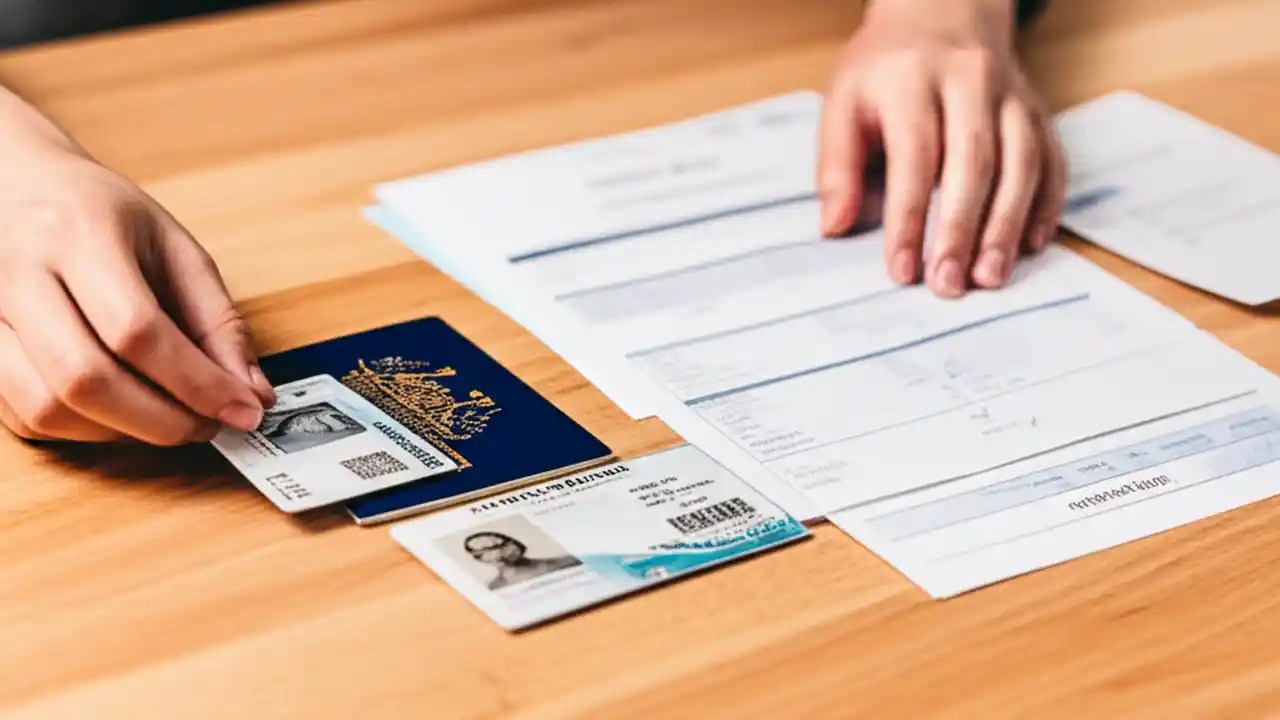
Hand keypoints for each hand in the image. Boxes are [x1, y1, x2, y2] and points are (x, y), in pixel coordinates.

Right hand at [0, 89, 274, 443]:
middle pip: (86, 378)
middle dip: (162, 420)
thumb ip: (217, 322)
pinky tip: (121, 413)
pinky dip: (84, 431)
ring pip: (47, 407)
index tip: (242, 410)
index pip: (136, 330)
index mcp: (78, 234)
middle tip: (209, 425)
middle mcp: (18, 274)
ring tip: (169, 419)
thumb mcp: (175, 249)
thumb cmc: (100, 216)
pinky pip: (25, 417)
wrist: (15, 185)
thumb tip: (251, 393)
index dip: (196, 383)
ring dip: (122, 432)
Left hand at [818, 0, 1065, 297]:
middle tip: (949, 285)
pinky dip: (1046, 204)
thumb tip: (835, 226)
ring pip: (1021, 162)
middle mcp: (969, 81)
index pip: (914, 157)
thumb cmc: (885, 70)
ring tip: (990, 277)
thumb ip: (838, 166)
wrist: (943, 12)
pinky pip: (1052, 158)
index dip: (908, 219)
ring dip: (1007, 225)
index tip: (902, 271)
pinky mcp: (1038, 109)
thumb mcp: (843, 103)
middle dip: (961, 230)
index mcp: (912, 79)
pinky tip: (1030, 244)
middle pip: (973, 162)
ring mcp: (1011, 94)